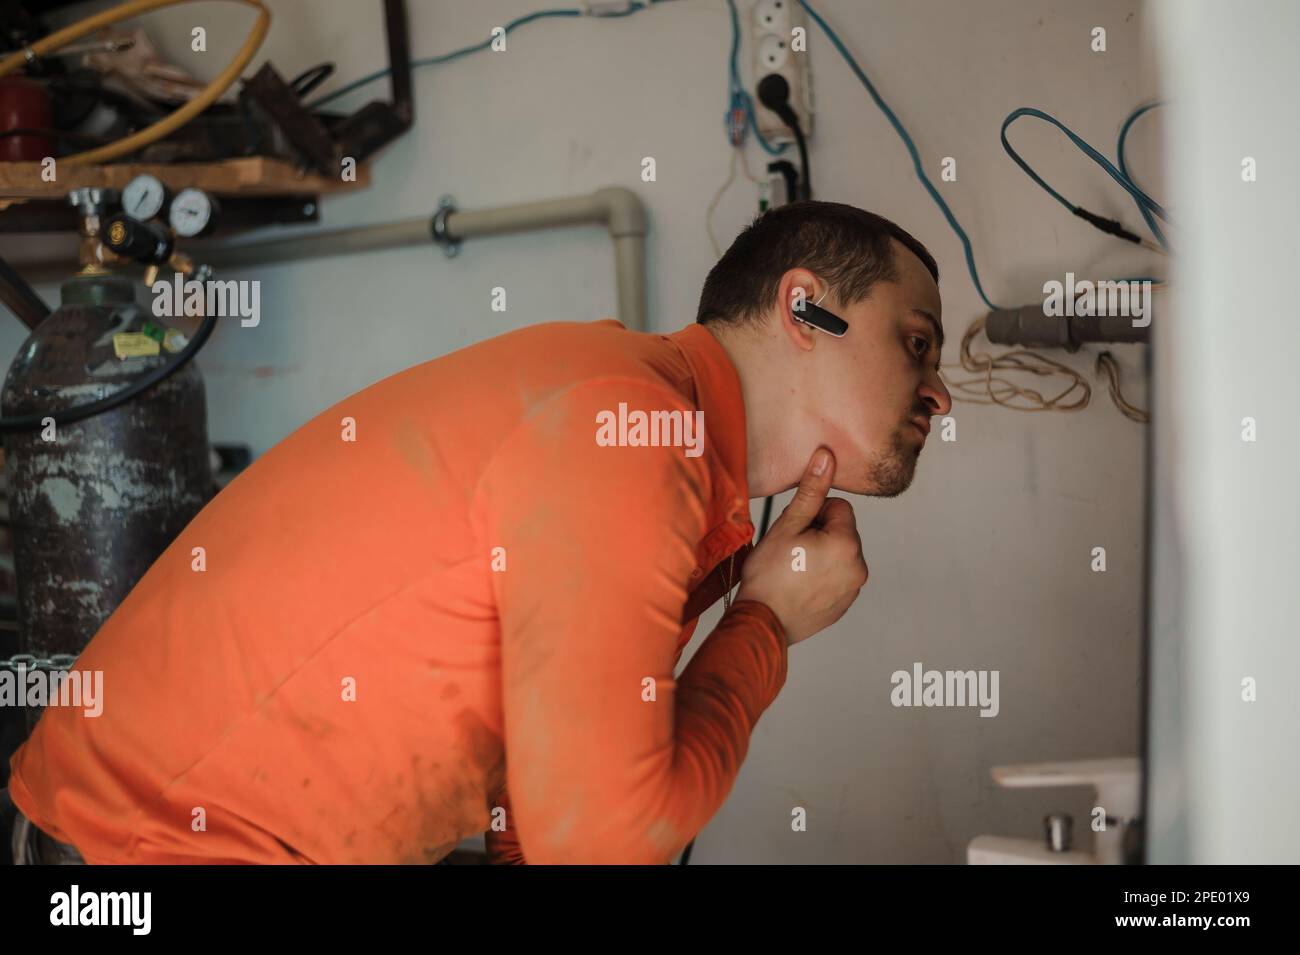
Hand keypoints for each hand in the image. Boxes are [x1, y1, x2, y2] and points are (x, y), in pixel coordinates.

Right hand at [735, 447, 867, 646]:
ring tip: (793, 568)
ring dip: (820, 554)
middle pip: (841, 530)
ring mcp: (854, 588)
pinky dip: (822, 575)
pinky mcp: (845, 604)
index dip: (813, 514)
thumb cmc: (769, 577)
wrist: (762, 624)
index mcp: (847, 544)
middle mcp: (859, 566)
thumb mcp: (786, 526)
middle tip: (790, 550)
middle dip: (818, 533)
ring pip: (839, 553)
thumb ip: (811, 491)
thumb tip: (827, 457)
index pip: (839, 507)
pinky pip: (837, 576)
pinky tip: (798, 583)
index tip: (794, 531)